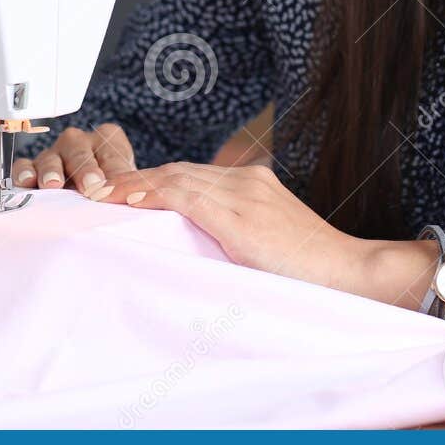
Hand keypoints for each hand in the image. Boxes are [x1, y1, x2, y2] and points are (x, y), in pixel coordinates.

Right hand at [13, 122, 134, 194]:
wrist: (90, 197)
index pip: (111, 153)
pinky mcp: (32, 167)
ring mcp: (54, 153)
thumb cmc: (109, 188)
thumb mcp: (124, 183)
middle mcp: (79, 141)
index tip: (110, 187)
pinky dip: (24, 173)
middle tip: (90, 186)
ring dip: (52, 171)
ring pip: (51, 159)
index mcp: (107, 138)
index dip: (113, 171)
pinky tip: (27, 181)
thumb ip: (124, 184)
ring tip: (54, 184)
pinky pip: (24, 166)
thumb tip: (127, 195)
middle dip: (85, 170)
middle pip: (80, 152)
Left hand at [95, 162, 377, 293]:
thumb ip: (233, 238)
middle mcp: (247, 181)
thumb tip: (195, 252)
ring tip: (98, 194)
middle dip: (135, 178)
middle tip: (95, 189)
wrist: (349, 273)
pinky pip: (185, 196)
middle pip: (178, 171)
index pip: (190, 176)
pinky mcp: (241, 214)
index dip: (152, 181)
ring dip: (133, 185)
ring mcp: (245, 193)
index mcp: (253, 186)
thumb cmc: (310, 272)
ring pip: (176, 178)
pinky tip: (126, 200)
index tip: (119, 192)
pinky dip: (152, 194)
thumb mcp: (265, 246)